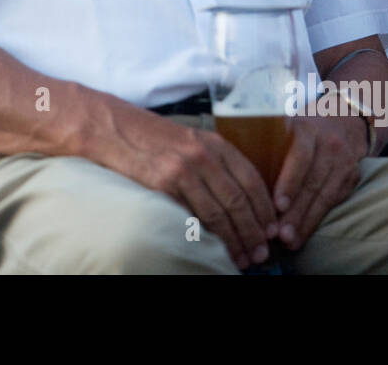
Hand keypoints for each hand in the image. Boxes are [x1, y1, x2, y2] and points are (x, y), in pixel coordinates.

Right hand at [107, 112, 278, 269]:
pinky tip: (214, 249)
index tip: (272, 229)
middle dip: (254, 231)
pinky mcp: (163, 185)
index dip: (265, 209)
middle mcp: (202, 156)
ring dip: (234, 240)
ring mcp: (183, 171)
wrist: (114, 129)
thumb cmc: (153, 136)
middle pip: (238, 201)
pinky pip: (191, 217)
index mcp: (214, 143)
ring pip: (218, 214)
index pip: (251, 179)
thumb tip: (241, 196)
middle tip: (261, 252)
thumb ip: (216, 161)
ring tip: (243, 258)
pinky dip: (206, 237)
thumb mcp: (192, 139)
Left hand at [269, 116, 363, 249]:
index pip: (300, 156)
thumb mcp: (285, 124)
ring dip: (305, 222)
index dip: (289, 182)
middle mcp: (329, 144)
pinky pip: (333, 202)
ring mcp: (343, 161)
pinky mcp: (352, 176)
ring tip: (289, 241)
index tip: (276, 204)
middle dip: (295, 212)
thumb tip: (238, 176)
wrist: (344, 118)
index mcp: (307, 128)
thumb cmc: (300, 127)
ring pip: (324, 196)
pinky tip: (303, 234)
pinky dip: (316, 220)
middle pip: (312, 182)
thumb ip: (267, 144)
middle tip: (278, 235)